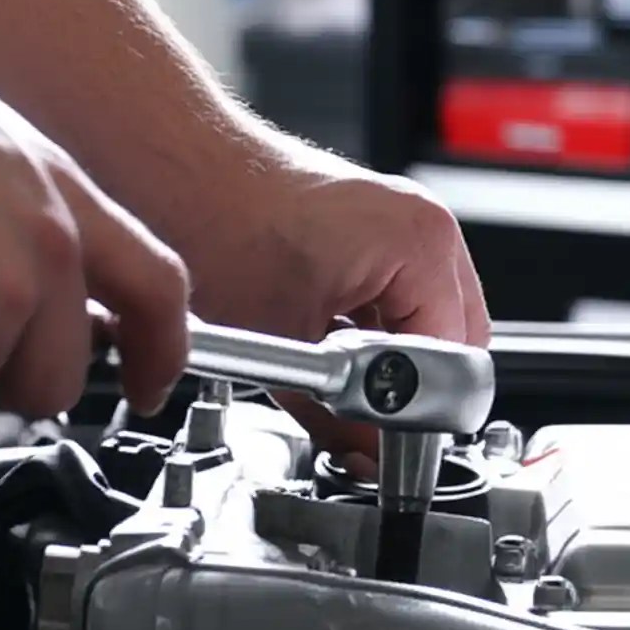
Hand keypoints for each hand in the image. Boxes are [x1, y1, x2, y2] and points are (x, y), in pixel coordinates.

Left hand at [179, 156, 490, 475]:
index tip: (389, 440)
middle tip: (365, 419)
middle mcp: (424, 224)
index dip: (422, 412)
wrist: (170, 172)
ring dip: (391, 358)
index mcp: (423, 244)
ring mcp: (400, 219)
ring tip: (336, 373)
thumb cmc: (214, 227)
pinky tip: (325, 342)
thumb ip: (342, 418)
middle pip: (456, 341)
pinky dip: (371, 329)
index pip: (458, 360)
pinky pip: (398, 295)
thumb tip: (370, 456)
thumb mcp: (284, 351)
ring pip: (428, 321)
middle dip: (412, 387)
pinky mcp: (371, 225)